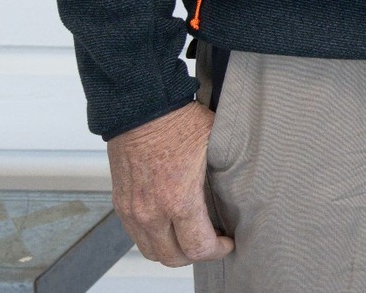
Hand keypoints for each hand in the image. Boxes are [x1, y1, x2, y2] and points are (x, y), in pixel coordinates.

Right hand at [106, 102, 232, 266]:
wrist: (141, 107)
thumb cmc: (178, 121)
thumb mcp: (215, 146)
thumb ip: (225, 175)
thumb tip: (244, 187)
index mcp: (178, 200)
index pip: (198, 248)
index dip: (217, 250)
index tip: (228, 242)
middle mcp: (151, 211)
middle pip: (172, 257)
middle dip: (195, 255)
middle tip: (211, 241)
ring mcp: (132, 210)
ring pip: (151, 250)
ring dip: (171, 249)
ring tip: (190, 235)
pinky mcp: (121, 202)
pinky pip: (136, 235)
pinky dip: (153, 237)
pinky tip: (169, 223)